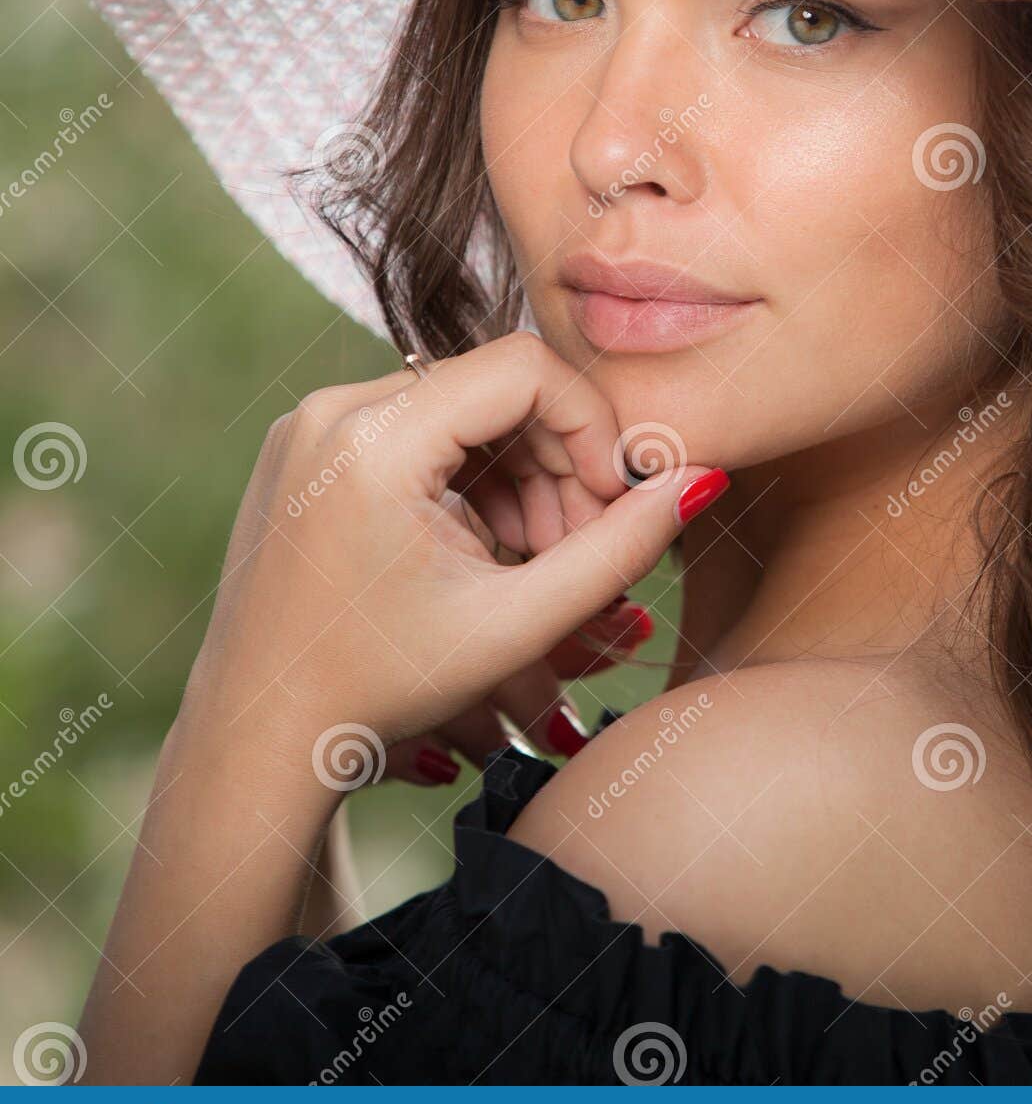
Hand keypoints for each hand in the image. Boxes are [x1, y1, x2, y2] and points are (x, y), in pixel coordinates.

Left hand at [176, 331, 726, 771]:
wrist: (258, 735)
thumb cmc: (379, 691)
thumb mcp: (515, 624)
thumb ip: (620, 550)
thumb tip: (701, 479)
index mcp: (371, 441)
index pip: (526, 368)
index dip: (592, 424)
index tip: (617, 498)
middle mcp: (332, 410)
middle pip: (498, 389)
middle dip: (560, 462)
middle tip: (582, 547)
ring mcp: (313, 425)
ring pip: (465, 410)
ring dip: (523, 474)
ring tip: (538, 561)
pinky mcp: (310, 446)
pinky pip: (422, 430)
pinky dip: (474, 479)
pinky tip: (489, 550)